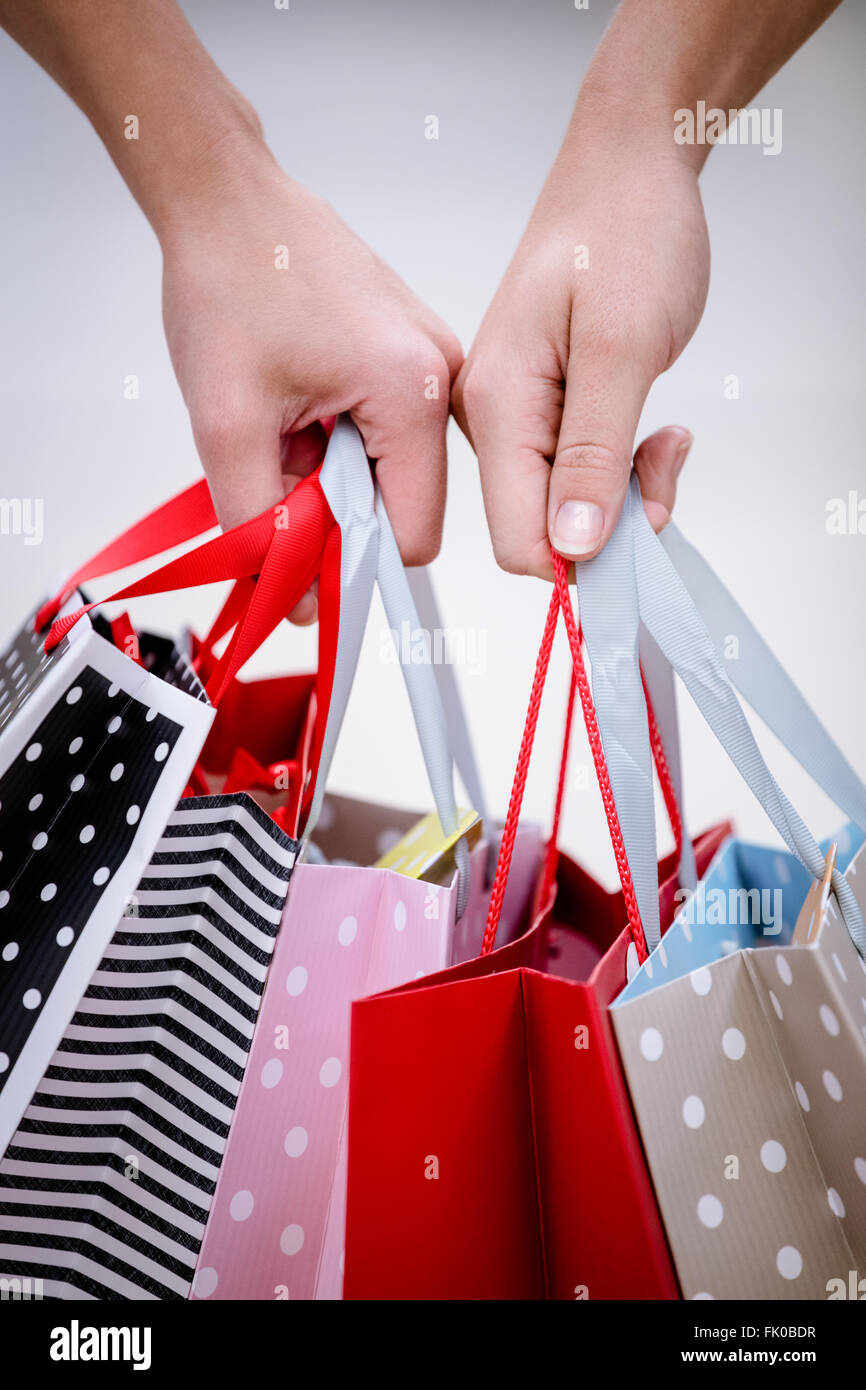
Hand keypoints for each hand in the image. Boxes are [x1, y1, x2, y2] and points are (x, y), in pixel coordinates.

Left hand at [160, 139, 461, 619]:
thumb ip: (261, 524)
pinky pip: (385, 430)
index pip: (414, 537)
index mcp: (412, 392)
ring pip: (390, 469)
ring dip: (332, 470)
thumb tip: (295, 598)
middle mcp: (440, 375)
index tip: (301, 551)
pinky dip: (338, 437)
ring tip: (285, 418)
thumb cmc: (230, 282)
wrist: (227, 197)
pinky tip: (299, 399)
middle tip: (276, 462)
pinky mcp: (411, 350)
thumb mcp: (227, 424)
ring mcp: (430, 359)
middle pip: (404, 504)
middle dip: (335, 507)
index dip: (354, 561)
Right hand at [453, 144, 705, 577]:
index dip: (582, 557)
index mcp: (494, 408)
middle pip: (542, 528)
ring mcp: (515, 415)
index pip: (517, 539)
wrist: (629, 167)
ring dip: (625, 491)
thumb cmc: (625, 232)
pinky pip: (578, 472)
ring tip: (663, 436)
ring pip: (565, 504)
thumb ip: (596, 455)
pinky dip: (624, 466)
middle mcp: (491, 419)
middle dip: (613, 520)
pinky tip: (652, 428)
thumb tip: (574, 548)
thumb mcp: (623, 349)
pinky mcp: (542, 409)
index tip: (645, 525)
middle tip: (663, 459)